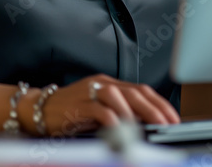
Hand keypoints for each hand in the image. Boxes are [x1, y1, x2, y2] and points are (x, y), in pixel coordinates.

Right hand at [27, 74, 180, 136]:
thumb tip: (144, 124)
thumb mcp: (97, 109)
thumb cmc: (69, 112)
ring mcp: (89, 93)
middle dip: (155, 108)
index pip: (141, 89)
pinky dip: (113, 118)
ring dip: (136, 112)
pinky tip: (121, 128)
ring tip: (149, 126)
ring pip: (118, 95)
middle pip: (134, 91)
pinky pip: (99, 110)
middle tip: (168, 124)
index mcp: (109, 84)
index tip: (173, 118)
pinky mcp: (78, 105)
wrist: (37, 109)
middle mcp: (101, 84)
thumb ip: (117, 111)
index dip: (159, 103)